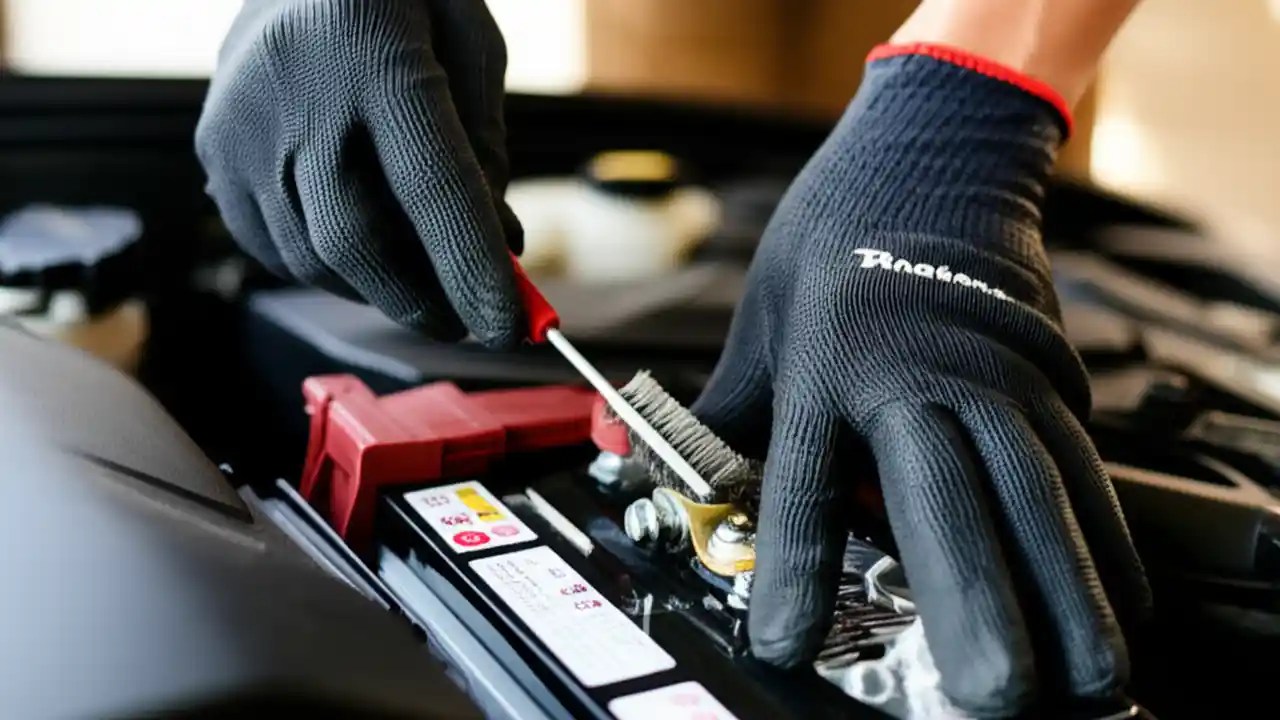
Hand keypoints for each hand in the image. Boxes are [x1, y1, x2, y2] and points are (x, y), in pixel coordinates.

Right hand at [196, 0, 523, 346]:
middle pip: (356, 240)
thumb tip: (498, 245)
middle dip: (420, 299)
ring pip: (313, 256)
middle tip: (465, 321)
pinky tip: (363, 252)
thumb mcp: (469, 44)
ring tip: (421, 279)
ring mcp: (242, 127)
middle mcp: (296, 95)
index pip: (431, 188)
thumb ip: (485, 143)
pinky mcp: (214, 152)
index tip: (506, 323)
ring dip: (379, 289)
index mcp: (375, 55)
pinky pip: (274, 247)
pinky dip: (328, 270)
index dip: (470, 268)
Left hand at [692, 50, 1150, 714]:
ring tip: (1085, 676)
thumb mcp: (760, 320)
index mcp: (830, 362)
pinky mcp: (1050, 376)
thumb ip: (717, 410)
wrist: (932, 148)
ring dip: (1069, 592)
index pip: (807, 484)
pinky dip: (1103, 541)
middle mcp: (920, 375)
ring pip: (1041, 497)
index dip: (796, 573)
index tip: (787, 643)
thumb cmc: (836, 232)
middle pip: (951, 504)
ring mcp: (998, 375)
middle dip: (977, 605)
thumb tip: (636, 455)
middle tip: (994, 688)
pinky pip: (1082, 470)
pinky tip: (1118, 596)